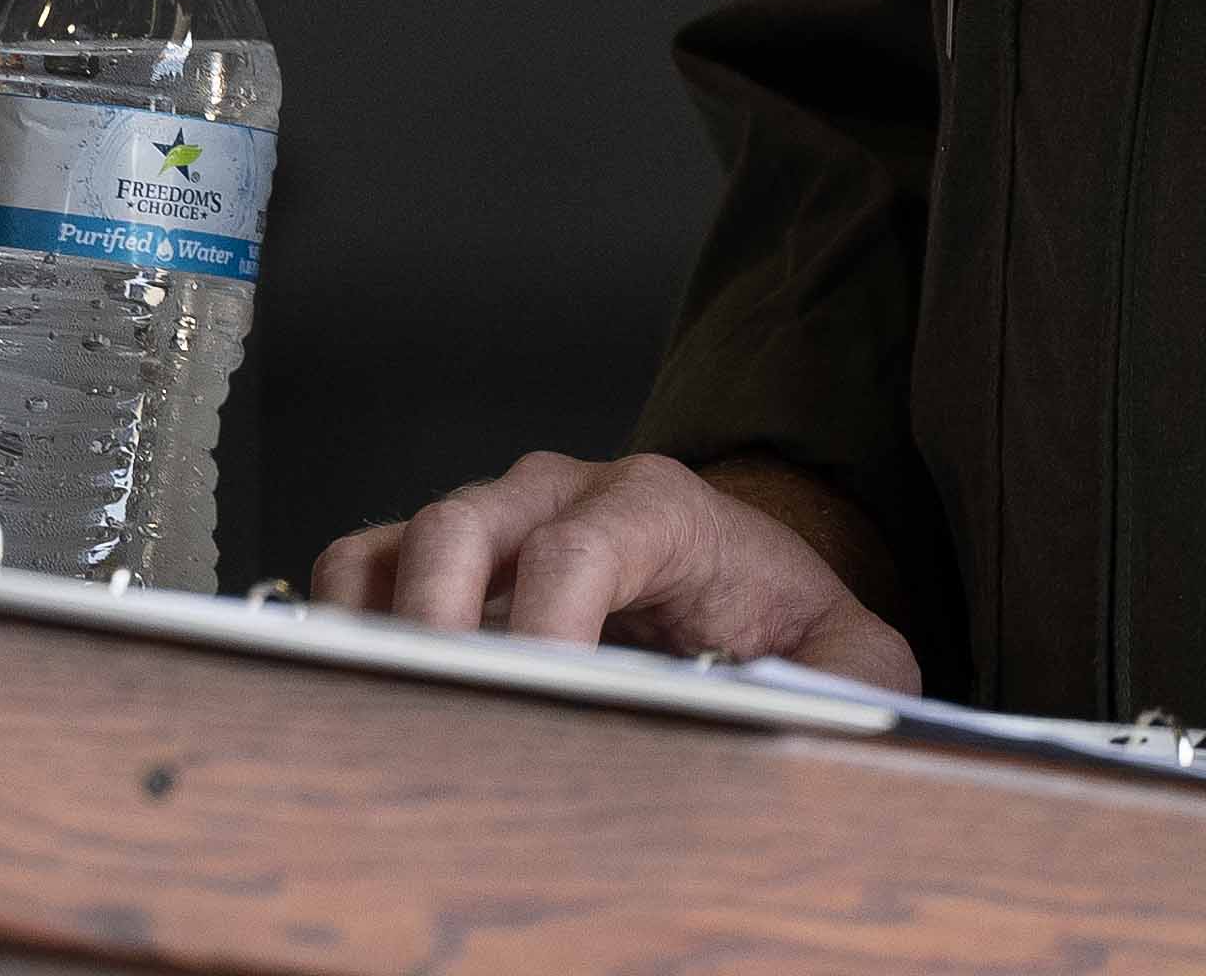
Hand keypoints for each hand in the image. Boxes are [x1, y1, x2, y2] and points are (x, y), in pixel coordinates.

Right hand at [309, 452, 919, 688]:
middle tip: (439, 705)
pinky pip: (365, 567)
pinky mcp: (450, 557)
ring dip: (377, 623)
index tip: (541, 688)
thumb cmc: (784, 616)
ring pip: (399, 542)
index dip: (547, 617)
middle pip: (465, 523)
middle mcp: (562, 494)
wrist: (748, 574)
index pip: (582, 543)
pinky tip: (371, 689)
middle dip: (437, 617)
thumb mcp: (854, 650)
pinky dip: (349, 621)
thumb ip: (856, 678)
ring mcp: (497, 518)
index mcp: (657, 506)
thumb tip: (825, 711)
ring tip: (386, 705)